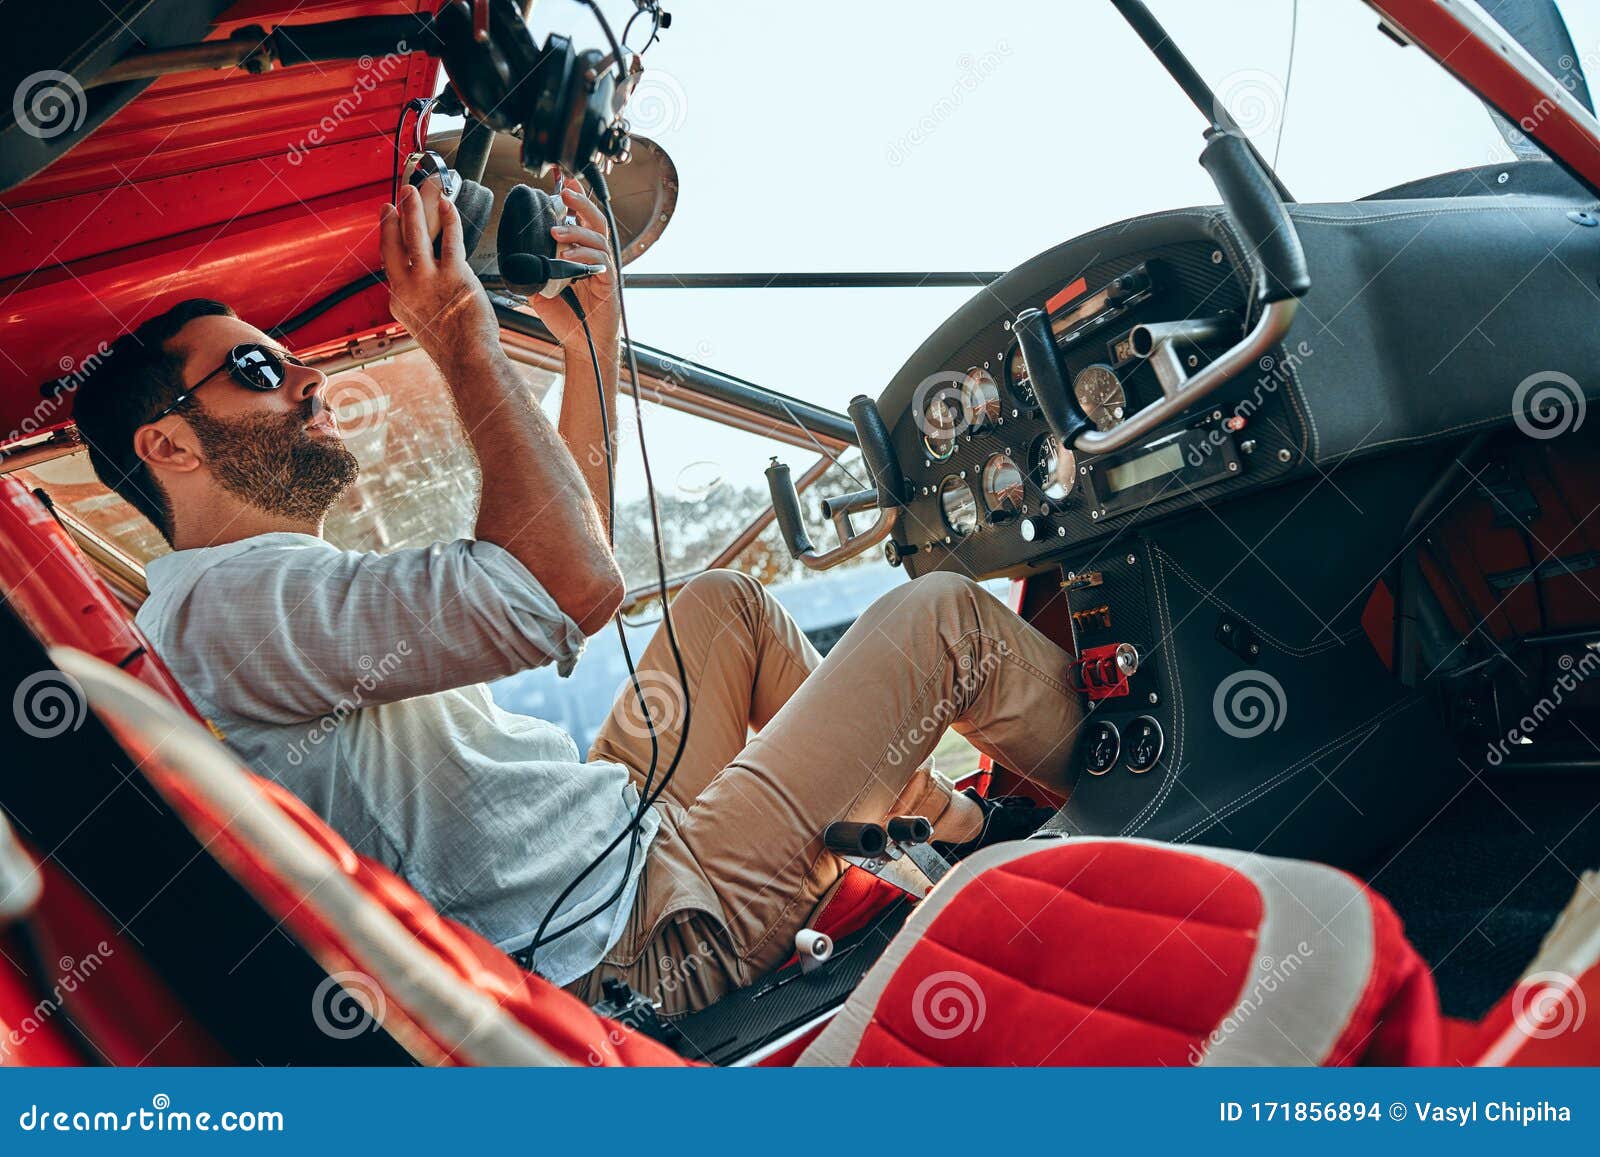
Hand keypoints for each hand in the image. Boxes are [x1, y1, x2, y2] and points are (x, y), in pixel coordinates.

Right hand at [379, 182, 499, 370]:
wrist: (468, 359)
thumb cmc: (453, 347)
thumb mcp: (423, 326)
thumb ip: (418, 303)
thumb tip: (424, 290)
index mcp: (399, 301)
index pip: (390, 263)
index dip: (389, 240)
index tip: (389, 224)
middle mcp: (408, 287)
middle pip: (393, 243)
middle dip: (393, 218)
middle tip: (394, 201)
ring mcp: (429, 279)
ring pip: (415, 235)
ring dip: (413, 209)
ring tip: (413, 192)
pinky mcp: (454, 275)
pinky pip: (451, 239)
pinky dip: (448, 219)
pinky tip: (446, 206)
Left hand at [523, 177, 619, 350]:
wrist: (581, 345)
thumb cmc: (566, 318)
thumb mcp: (541, 288)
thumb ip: (533, 268)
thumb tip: (513, 254)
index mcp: (581, 254)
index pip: (581, 220)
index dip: (576, 199)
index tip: (565, 181)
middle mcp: (595, 258)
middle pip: (595, 220)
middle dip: (581, 202)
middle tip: (565, 192)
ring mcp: (604, 269)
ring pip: (598, 237)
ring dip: (577, 231)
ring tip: (558, 232)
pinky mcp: (609, 283)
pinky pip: (601, 262)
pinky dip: (584, 255)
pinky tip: (569, 256)